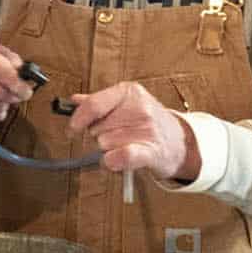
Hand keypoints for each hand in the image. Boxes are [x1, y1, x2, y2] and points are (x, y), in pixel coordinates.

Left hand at [68, 81, 200, 181]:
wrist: (179, 142)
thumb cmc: (148, 123)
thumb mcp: (126, 104)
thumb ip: (100, 102)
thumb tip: (74, 100)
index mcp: (129, 92)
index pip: (93, 105)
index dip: (77, 120)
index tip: (72, 130)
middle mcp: (139, 107)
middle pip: (97, 128)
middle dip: (99, 136)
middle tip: (115, 137)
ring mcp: (146, 129)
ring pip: (104, 145)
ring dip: (107, 152)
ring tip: (122, 148)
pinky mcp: (151, 151)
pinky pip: (123, 156)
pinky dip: (112, 160)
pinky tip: (112, 160)